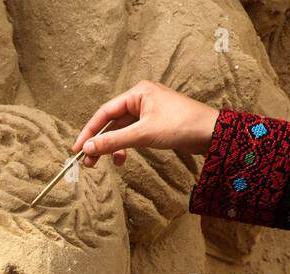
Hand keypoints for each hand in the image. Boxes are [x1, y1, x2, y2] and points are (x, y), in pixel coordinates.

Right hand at [72, 81, 219, 167]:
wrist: (211, 132)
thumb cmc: (180, 125)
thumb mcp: (143, 134)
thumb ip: (113, 142)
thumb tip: (87, 149)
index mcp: (138, 93)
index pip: (104, 112)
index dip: (89, 131)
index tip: (77, 149)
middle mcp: (141, 99)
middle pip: (111, 122)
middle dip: (99, 142)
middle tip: (88, 162)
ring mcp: (148, 112)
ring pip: (121, 131)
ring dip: (112, 147)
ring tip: (107, 163)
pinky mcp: (154, 124)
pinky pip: (132, 135)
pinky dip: (125, 147)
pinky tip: (124, 158)